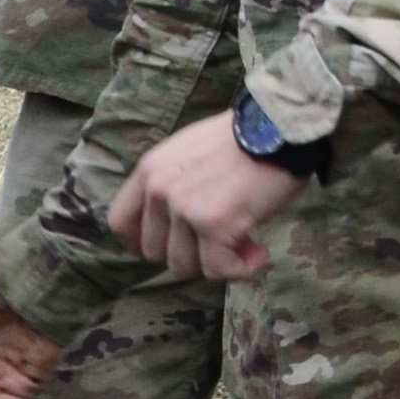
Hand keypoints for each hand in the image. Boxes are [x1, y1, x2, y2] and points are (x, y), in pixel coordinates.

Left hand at [108, 116, 301, 281]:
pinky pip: (218, 270)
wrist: (279, 128)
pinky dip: (241, 269)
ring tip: (246, 240)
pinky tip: (260, 252)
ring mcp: (184, 208)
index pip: (120, 222)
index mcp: (150, 169)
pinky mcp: (213, 224)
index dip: (142, 242)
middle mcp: (159, 189)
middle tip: (221, 239)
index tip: (172, 245)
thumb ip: (173, 184)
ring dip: (217, 261)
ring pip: (184, 266)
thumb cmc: (245, 139)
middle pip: (154, 252)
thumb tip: (176, 226)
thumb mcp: (189, 152)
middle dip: (189, 253)